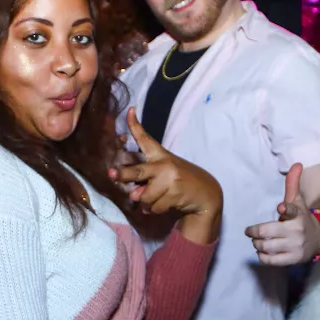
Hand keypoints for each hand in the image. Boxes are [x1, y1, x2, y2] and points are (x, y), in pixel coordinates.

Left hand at [109, 108, 221, 236]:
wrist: (207, 194)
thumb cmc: (182, 181)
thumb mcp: (166, 173)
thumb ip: (147, 182)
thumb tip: (134, 196)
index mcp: (161, 155)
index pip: (146, 139)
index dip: (135, 125)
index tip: (129, 110)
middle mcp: (164, 165)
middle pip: (137, 171)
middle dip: (123, 174)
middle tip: (112, 174)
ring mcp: (170, 180)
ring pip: (144, 196)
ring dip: (147, 202)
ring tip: (157, 199)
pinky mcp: (175, 194)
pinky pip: (154, 207)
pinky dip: (155, 209)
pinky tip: (165, 205)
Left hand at [245, 163, 319, 265]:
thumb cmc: (302, 218)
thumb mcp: (298, 201)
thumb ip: (293, 184)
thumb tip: (296, 163)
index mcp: (298, 215)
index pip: (292, 210)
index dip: (286, 209)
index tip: (281, 208)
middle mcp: (297, 231)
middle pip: (267, 233)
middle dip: (254, 232)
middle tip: (251, 232)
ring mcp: (295, 247)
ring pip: (266, 246)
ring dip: (257, 244)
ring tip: (257, 241)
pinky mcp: (293, 259)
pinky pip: (270, 260)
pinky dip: (262, 256)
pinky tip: (262, 251)